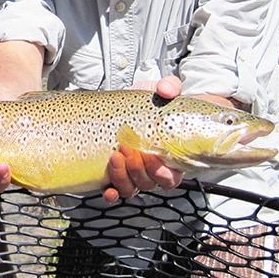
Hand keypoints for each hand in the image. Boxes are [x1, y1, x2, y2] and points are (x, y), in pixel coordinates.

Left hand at [103, 75, 184, 202]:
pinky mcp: (117, 172)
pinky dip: (111, 193)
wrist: (135, 103)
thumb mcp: (165, 90)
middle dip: (137, 169)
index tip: (149, 153)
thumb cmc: (155, 102)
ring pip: (131, 188)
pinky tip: (106, 189)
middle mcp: (153, 170)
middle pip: (148, 183)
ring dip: (122, 177)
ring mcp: (134, 173)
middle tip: (126, 147)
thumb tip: (166, 89)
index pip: (171, 177)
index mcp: (171, 158)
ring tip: (114, 156)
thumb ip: (170, 86)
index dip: (161, 171)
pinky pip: (115, 190)